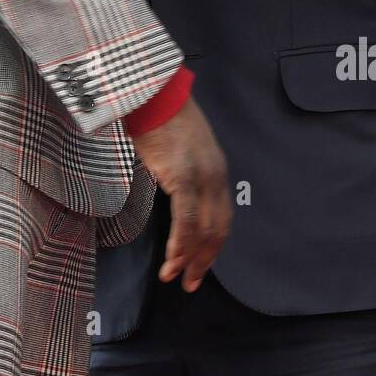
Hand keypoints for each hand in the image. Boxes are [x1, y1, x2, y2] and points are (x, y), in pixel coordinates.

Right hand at [131, 98, 231, 292]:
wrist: (153, 92)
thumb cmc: (159, 116)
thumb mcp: (180, 148)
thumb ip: (183, 172)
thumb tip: (174, 192)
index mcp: (216, 170)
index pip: (222, 218)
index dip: (212, 246)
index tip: (200, 266)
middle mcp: (215, 176)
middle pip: (218, 229)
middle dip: (204, 260)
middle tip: (191, 284)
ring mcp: (201, 177)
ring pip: (203, 230)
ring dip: (190, 259)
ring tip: (176, 278)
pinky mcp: (183, 176)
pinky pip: (186, 220)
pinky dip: (180, 244)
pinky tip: (172, 260)